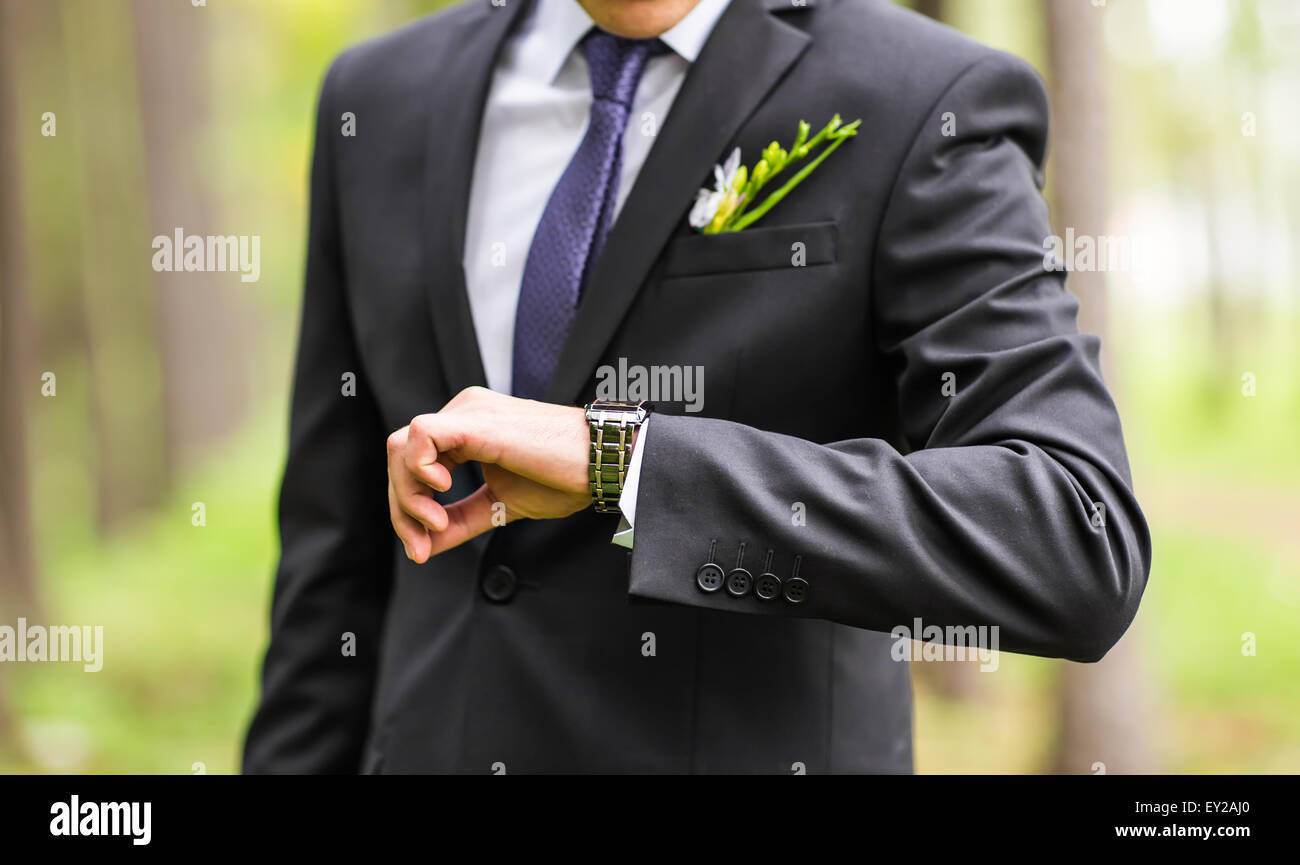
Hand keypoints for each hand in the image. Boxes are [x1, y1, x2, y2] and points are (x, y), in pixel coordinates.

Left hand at [387, 387, 592, 561]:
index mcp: (466, 428)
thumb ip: (459, 521)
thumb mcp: (499, 505)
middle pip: (398, 455)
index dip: (407, 508)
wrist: (601, 463)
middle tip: (424, 545)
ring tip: (437, 522)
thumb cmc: (563, 478)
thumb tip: (422, 548)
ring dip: (408, 494)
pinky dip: (419, 469)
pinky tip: (443, 490)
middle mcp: (462, 412)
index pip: (412, 462)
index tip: (423, 548)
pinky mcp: (475, 420)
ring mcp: (467, 411)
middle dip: (402, 508)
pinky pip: (420, 436)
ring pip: (401, 447)